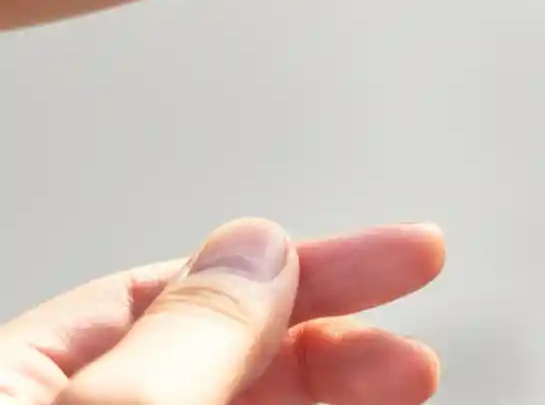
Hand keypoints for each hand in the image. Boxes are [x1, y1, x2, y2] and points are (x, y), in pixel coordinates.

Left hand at [0, 219, 444, 403]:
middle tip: (415, 355)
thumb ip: (186, 334)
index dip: (302, 267)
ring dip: (338, 387)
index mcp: (17, 382)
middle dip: (336, 340)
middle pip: (225, 355)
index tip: (400, 258)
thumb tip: (256, 247)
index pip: (175, 292)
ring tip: (411, 381)